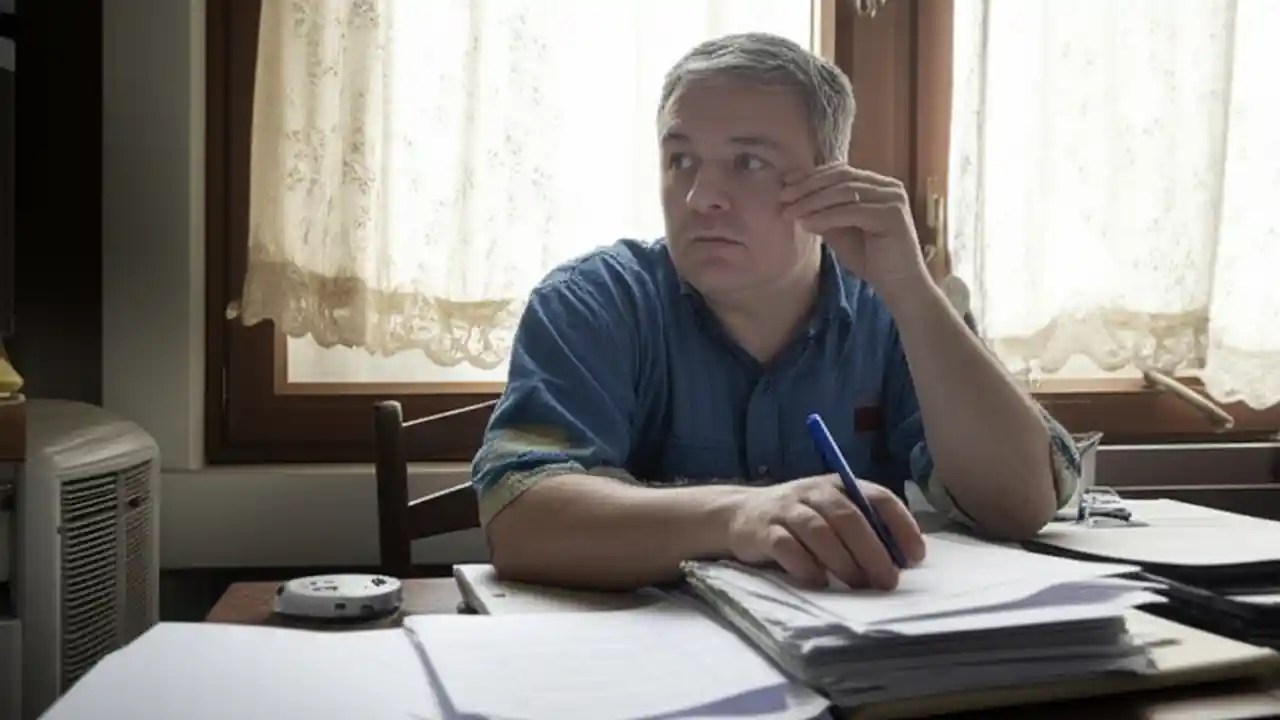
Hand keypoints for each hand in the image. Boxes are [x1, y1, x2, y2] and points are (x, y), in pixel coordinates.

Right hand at [725, 475, 926, 589]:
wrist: (738, 515)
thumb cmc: (798, 521)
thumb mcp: (830, 515)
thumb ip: (861, 529)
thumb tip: (901, 560)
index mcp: (838, 486)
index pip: (877, 496)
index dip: (900, 525)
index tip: (915, 556)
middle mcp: (813, 492)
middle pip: (848, 517)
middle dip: (872, 551)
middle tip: (887, 581)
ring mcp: (786, 510)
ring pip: (819, 531)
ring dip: (842, 560)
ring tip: (858, 585)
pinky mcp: (762, 531)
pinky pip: (785, 547)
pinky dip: (805, 565)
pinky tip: (818, 582)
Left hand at [780, 164, 929, 295]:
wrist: (899, 286)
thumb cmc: (871, 260)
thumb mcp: (841, 231)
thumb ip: (824, 212)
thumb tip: (794, 198)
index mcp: (878, 185)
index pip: (840, 171)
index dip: (810, 176)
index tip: (785, 185)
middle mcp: (888, 186)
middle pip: (841, 176)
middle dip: (808, 186)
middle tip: (783, 197)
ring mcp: (892, 199)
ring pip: (844, 192)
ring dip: (812, 201)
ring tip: (790, 212)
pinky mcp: (892, 215)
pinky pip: (852, 211)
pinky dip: (826, 217)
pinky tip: (808, 224)